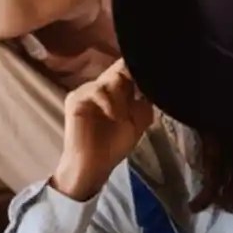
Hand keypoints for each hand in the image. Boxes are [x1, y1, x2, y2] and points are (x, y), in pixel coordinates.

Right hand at [51, 59, 153, 200]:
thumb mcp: (141, 118)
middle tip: (136, 101)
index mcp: (119, 88)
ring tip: (122, 118)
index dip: (143, 68)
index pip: (131, 67)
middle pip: (123, 67)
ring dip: (122, 98)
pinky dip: (110, 103)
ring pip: (112, 78)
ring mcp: (88, 90)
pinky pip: (97, 90)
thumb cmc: (116, 143)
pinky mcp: (75, 98)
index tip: (155, 74)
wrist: (95, 165)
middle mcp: (103, 84)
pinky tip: (114, 117)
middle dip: (133, 82)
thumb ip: (147, 98)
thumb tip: (156, 81)